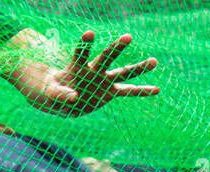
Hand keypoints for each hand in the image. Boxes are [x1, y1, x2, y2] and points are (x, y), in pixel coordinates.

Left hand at [32, 31, 158, 115]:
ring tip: (154, 61)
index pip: (81, 52)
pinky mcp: (110, 92)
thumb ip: (60, 94)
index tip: (90, 33)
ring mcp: (104, 80)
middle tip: (128, 36)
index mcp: (78, 66)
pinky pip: (128, 91)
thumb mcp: (52, 94)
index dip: (85, 44)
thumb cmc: (54, 92)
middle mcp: (94, 70)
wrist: (63, 99)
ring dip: (138, 68)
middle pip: (107, 57)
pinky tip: (157, 90)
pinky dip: (142, 91)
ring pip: (123, 72)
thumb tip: (74, 97)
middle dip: (117, 48)